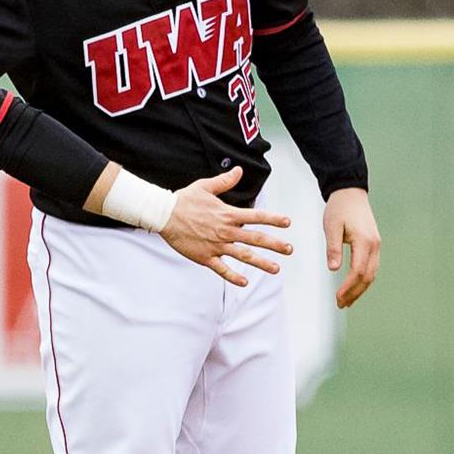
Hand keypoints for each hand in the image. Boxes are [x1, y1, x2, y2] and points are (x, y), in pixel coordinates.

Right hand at [158, 167, 293, 286]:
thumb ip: (224, 181)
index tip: (287, 222)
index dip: (273, 219)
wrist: (163, 215)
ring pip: (243, 255)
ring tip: (276, 269)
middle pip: (255, 238)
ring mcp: (216, 245)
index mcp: (227, 214)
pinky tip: (244, 282)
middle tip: (289, 249)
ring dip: (261, 263)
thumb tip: (239, 170)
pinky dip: (233, 277)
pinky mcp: (204, 257)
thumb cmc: (183, 200)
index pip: (256, 216)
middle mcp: (225, 231)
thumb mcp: (205, 186)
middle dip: (275, 244)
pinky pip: (222, 269)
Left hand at [323, 186, 379, 307]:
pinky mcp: (373, 245)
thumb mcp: (331, 227)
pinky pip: (371, 267)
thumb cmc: (339, 209)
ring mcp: (376, 245)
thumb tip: (334, 269)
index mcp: (364, 241)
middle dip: (355, 292)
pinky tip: (354, 287)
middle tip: (341, 304)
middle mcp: (374, 245)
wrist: (350, 193)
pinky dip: (363, 280)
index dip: (349, 287)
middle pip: (368, 276)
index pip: (358, 271)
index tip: (338, 298)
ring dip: (360, 289)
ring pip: (372, 273)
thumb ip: (333, 248)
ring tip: (346, 301)